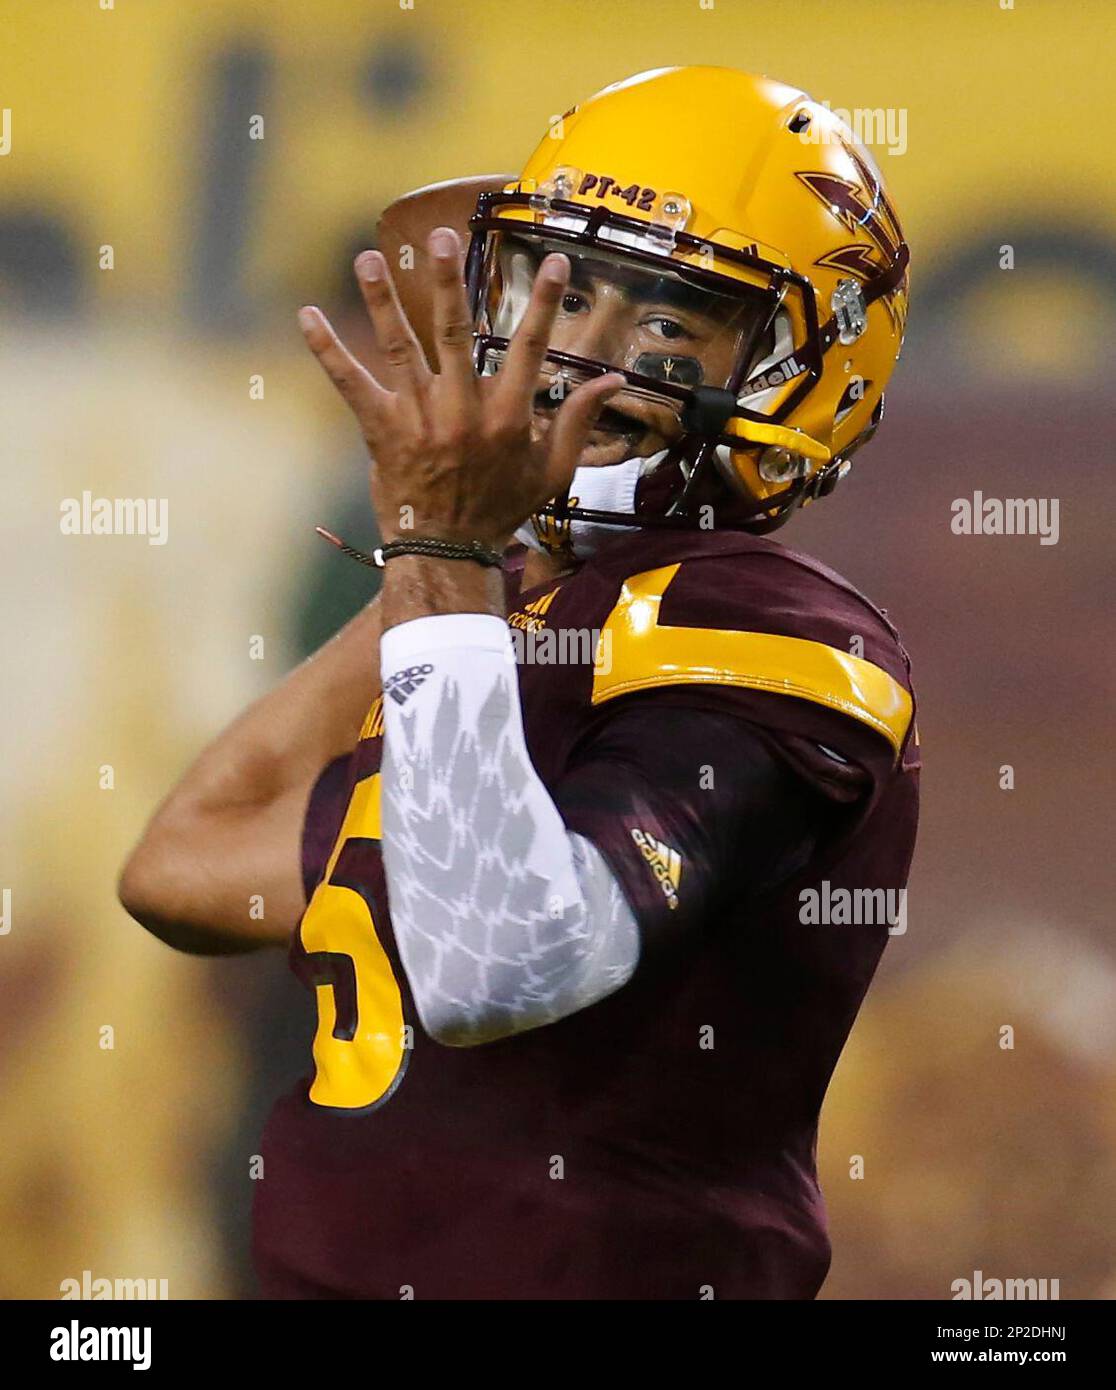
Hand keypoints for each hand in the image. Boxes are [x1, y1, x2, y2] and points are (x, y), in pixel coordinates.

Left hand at [297, 227, 623, 549]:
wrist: (446, 551)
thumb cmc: (501, 510)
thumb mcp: (550, 471)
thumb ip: (577, 421)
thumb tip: (612, 379)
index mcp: (506, 417)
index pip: (530, 348)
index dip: (545, 304)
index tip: (556, 262)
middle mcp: (461, 411)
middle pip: (453, 333)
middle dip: (447, 281)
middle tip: (439, 236)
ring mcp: (418, 419)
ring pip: (399, 348)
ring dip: (382, 301)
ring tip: (367, 259)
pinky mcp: (382, 430)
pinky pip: (350, 384)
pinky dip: (328, 351)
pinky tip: (306, 316)